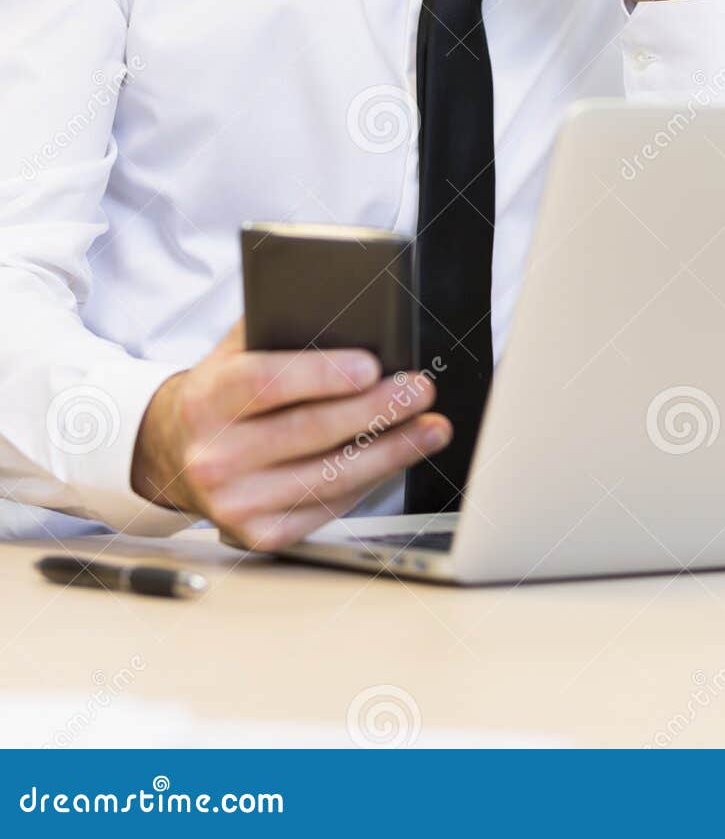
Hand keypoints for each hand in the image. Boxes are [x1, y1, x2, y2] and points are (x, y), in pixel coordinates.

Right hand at [130, 318, 451, 550]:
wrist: (175, 452)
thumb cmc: (221, 392)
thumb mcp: (234, 351)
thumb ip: (278, 328)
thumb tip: (348, 310)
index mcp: (206, 400)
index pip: (266, 382)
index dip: (322, 374)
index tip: (372, 366)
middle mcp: (215, 456)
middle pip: (308, 431)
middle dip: (375, 411)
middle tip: (419, 390)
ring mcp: (236, 502)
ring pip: (328, 477)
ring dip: (391, 451)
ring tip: (431, 427)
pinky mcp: (260, 534)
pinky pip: (328, 506)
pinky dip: (370, 480)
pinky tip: (398, 457)